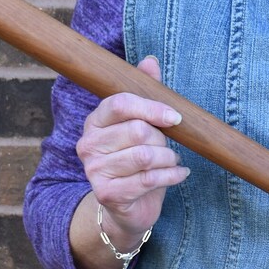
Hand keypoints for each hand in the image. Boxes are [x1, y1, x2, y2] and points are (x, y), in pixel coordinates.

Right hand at [75, 56, 187, 248]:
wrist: (128, 208)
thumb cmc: (138, 162)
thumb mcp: (143, 127)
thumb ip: (144, 95)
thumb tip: (150, 61)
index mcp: (95, 122)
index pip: (120, 103)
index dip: (152, 108)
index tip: (176, 118)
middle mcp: (88, 144)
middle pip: (138, 130)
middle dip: (163, 140)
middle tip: (168, 147)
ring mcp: (94, 170)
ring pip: (145, 156)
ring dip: (169, 159)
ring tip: (172, 161)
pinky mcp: (107, 194)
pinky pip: (148, 179)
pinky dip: (172, 175)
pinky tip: (180, 174)